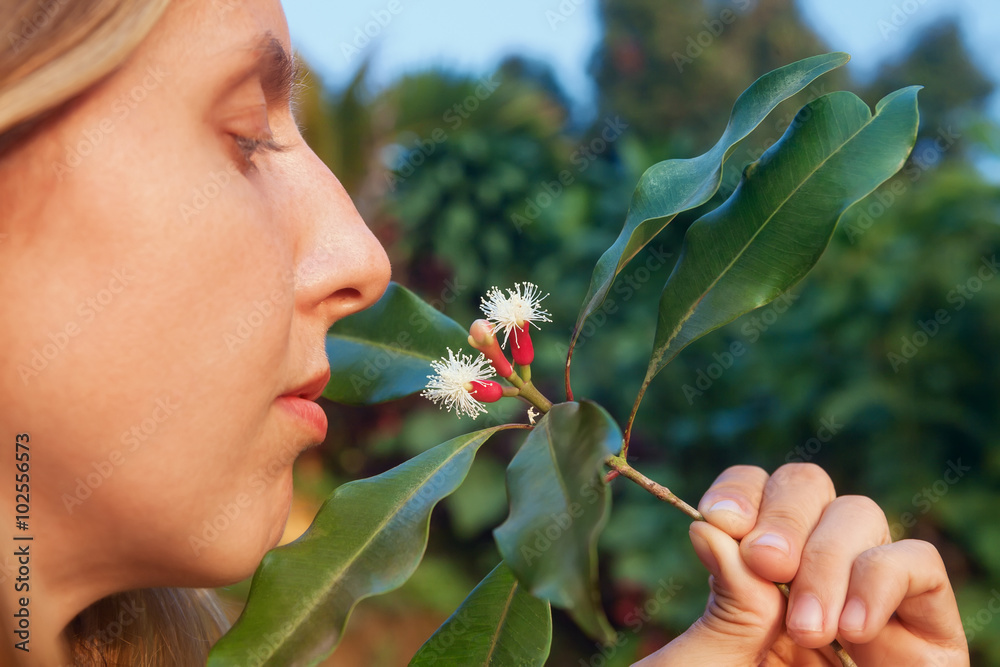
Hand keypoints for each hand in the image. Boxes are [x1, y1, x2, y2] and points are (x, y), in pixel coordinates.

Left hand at [635, 463, 968, 665]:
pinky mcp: (926, 637)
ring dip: (830, 559)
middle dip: (785, 513)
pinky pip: (920, 566)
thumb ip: (721, 606)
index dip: (740, 491)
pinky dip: (884, 577)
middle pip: (809, 488)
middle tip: (765, 561)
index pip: (754, 497)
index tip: (718, 522)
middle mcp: (808, 583)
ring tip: (809, 629)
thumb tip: (712, 527)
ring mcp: (868, 605)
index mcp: (750, 584)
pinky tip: (853, 629)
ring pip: (862, 516)